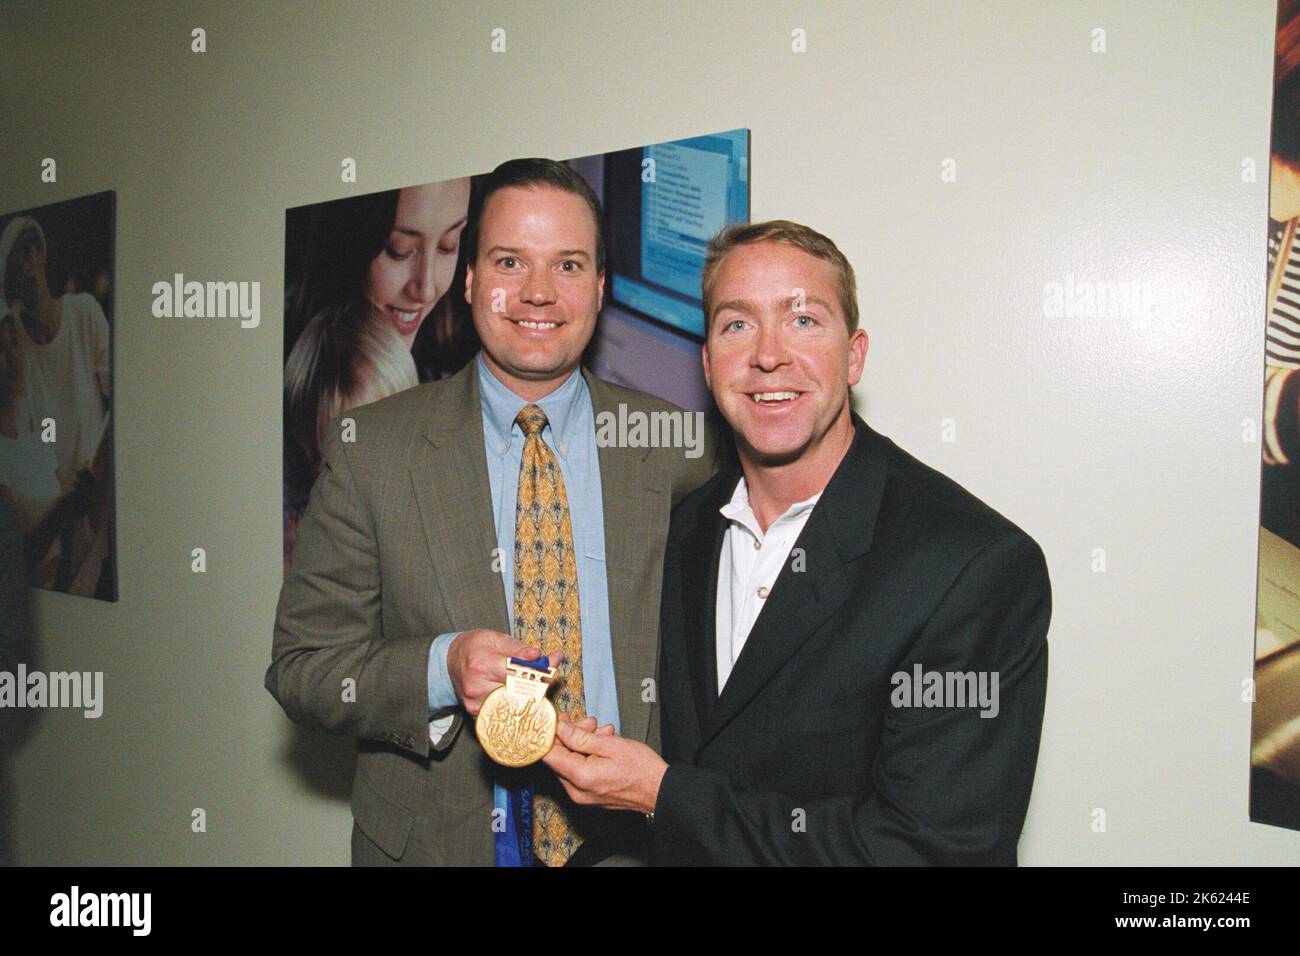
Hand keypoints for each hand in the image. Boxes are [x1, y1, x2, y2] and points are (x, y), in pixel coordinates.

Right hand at [446, 629, 563, 715]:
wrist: (451, 661)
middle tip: (549, 680)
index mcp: (481, 664)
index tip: (553, 673)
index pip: (515, 673)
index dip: (537, 674)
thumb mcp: (495, 638)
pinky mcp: (476, 714)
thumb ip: (518, 648)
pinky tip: (521, 698)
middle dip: (536, 686)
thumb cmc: (475, 647)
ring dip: (527, 697)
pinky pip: (503, 711)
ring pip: (512, 704)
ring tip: (535, 688)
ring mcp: (475, 703)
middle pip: (516, 691)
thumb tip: (537, 655)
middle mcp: (476, 686)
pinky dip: (515, 705)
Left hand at [542, 714, 667, 814]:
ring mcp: (582, 796)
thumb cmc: (641, 769)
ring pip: (571, 762)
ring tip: (604, 732)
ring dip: (583, 744)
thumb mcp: (611, 744)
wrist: (660, 791)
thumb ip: (580, 737)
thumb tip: (559, 728)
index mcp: (580, 777)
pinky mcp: (589, 796)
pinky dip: (588, 756)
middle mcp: (576, 791)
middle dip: (572, 735)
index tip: (558, 719)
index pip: (548, 754)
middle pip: (560, 757)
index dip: (550, 733)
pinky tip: (604, 745)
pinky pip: (580, 771)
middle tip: (589, 722)